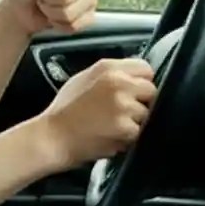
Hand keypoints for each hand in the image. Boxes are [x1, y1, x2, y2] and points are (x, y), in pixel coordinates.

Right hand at [36, 58, 155, 170]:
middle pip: (151, 90)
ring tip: (113, 125)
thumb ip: (110, 75)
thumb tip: (132, 77)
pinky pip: (140, 132)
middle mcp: (118, 82)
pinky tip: (111, 136)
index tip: (134, 92)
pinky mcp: (125, 127)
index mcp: (107, 68)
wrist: (53, 138)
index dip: (141, 81)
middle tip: (122, 112)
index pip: (145, 67)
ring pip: (147, 113)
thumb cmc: (64, 111)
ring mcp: (123, 105)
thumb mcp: (83, 79)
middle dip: (141, 102)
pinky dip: (128, 137)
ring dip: (135, 122)